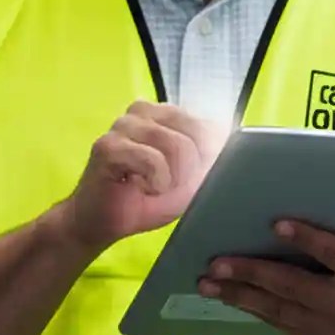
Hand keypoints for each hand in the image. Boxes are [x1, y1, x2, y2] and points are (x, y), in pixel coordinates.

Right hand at [61, 101, 228, 250]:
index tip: (191, 176)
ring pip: (175, 145)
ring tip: (152, 186)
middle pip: (194, 131)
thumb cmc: (145, 199)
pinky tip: (138, 186)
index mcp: (162, 113)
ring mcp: (122, 125)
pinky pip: (152, 160)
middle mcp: (142, 111)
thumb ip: (210, 157)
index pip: (205, 121)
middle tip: (169, 185)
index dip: (209, 153)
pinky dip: (155, 182)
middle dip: (191, 168)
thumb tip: (232, 133)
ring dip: (171, 178)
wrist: (102, 223)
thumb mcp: (189, 179)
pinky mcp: (108, 145)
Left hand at [199, 222, 334, 334]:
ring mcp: (325, 328)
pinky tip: (226, 297)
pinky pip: (275, 323)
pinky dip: (250, 308)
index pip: (333, 255)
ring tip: (206, 282)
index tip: (276, 223)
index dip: (306, 239)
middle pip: (291, 286)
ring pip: (275, 309)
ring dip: (238, 295)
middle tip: (217, 262)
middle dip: (252, 272)